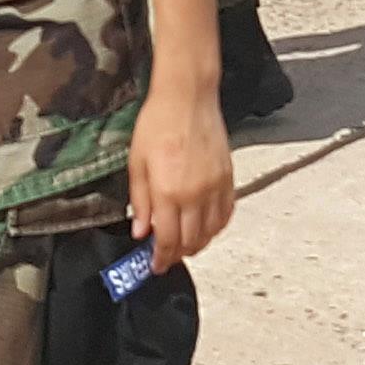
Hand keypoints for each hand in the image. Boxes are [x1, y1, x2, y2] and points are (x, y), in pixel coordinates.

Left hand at [125, 87, 233, 271]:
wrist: (188, 98)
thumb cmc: (158, 123)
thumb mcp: (136, 163)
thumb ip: (140, 201)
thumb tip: (141, 231)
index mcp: (168, 191)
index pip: (168, 240)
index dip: (161, 259)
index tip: (155, 266)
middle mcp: (195, 194)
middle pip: (191, 241)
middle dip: (177, 255)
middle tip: (166, 257)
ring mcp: (215, 187)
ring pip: (211, 232)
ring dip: (197, 244)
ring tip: (184, 244)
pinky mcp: (228, 178)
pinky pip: (226, 214)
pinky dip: (216, 227)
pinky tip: (206, 227)